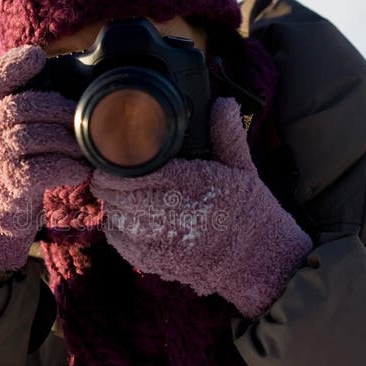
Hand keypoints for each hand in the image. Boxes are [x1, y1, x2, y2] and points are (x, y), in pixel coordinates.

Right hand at [0, 44, 88, 270]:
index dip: (13, 65)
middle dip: (59, 110)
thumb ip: (25, 104)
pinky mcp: (10, 183)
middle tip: (81, 118)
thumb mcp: (4, 126)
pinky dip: (67, 167)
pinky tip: (80, 169)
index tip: (38, 56)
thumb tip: (77, 86)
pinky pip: (43, 169)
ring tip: (84, 147)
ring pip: (33, 137)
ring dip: (66, 140)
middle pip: (22, 107)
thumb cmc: (10, 156)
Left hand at [90, 98, 311, 317]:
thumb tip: (223, 102)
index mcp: (187, 182)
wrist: (254, 264)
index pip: (129, 166)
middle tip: (119, 172)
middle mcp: (166, 210)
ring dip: (116, 202)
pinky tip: (135, 220)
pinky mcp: (147, 259)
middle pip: (111, 188)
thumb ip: (226, 135)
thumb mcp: (242, 168)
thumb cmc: (249, 213)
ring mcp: (153, 238)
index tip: (117, 152)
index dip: (115, 158)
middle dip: (111, 178)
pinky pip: (115, 236)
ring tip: (130, 196)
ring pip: (111, 210)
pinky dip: (119, 226)